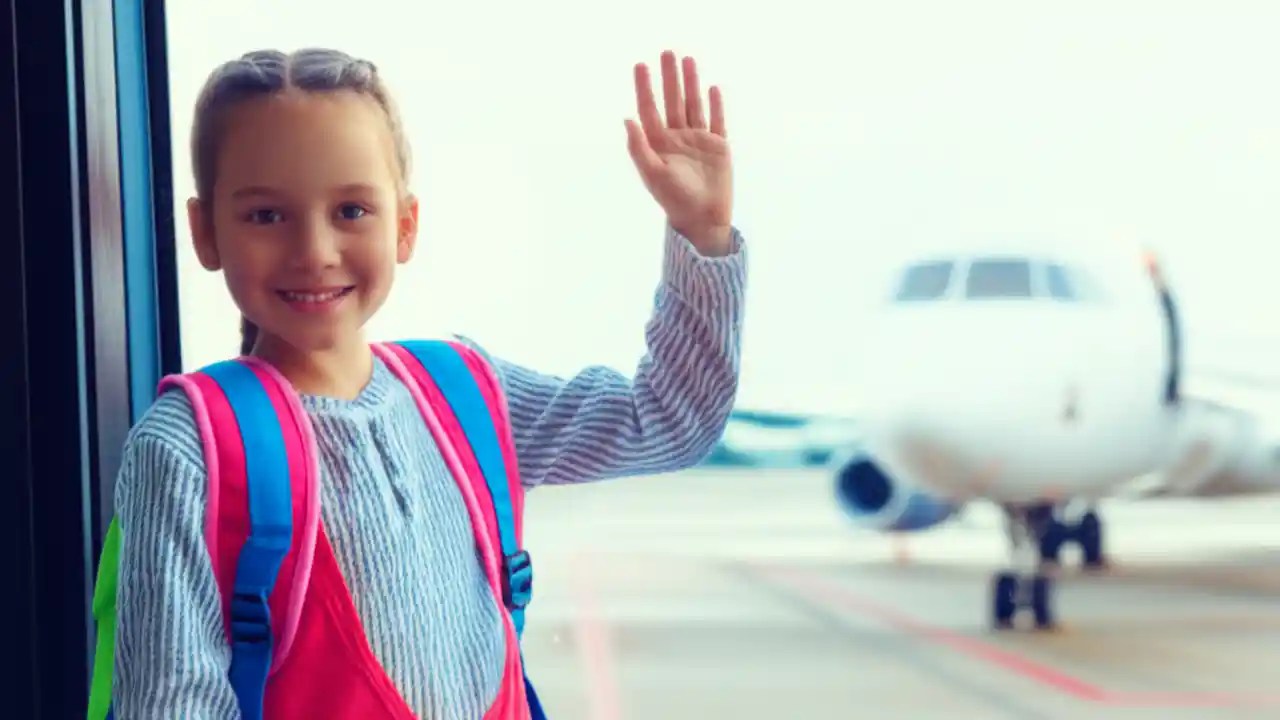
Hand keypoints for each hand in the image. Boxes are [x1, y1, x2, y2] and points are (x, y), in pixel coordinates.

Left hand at [626, 51, 732, 255]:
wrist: (703, 219)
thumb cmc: (674, 200)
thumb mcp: (653, 174)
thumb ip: (639, 147)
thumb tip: (627, 119)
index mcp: (659, 143)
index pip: (649, 109)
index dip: (644, 87)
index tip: (641, 65)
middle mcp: (677, 138)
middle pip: (673, 100)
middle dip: (669, 77)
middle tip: (667, 52)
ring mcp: (698, 141)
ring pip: (694, 105)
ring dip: (691, 83)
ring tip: (688, 60)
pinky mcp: (718, 147)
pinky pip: (716, 121)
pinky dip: (715, 105)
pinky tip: (712, 88)